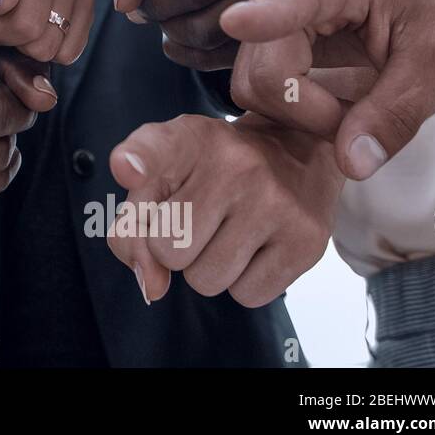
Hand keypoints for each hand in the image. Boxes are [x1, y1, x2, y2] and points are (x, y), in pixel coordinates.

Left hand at [107, 113, 342, 307]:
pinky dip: (243, 283)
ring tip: (228, 232)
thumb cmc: (210, 173)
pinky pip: (247, 296)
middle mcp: (234, 164)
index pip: (154, 149)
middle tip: (201, 220)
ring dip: (207, 268)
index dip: (136, 161)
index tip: (128, 169)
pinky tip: (255, 246)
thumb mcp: (164, 175)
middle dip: (174, 249)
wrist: (295, 153)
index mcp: (189, 139)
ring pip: (206, 280)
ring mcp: (275, 201)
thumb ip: (133, 224)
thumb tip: (151, 286)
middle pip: (168, 251)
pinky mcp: (307, 240)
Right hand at [221, 0, 434, 178]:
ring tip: (345, 107)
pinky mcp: (255, 45)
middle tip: (361, 115)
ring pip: (254, 90)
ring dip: (300, 116)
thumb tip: (352, 164)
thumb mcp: (434, 61)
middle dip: (313, 114)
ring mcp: (263, 20)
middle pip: (267, 75)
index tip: (235, 22)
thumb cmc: (423, 17)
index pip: (294, 0)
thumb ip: (396, 112)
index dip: (262, 16)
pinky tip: (323, 104)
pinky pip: (253, 93)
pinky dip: (289, 113)